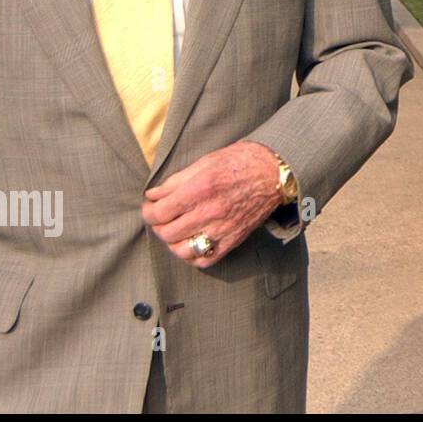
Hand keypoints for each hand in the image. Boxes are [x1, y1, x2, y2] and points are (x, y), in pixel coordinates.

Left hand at [141, 140, 282, 268]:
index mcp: (200, 189)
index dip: (148, 211)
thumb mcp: (206, 162)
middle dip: (158, 225)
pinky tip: (192, 242)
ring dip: (172, 242)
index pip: (159, 212)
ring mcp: (222, 229)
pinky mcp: (233, 240)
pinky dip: (193, 255)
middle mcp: (210, 212)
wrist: (274, 173)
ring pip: (182, 250)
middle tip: (161, 217)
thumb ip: (176, 180)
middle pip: (167, 233)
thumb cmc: (241, 162)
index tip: (150, 206)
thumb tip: (153, 194)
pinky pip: (204, 260)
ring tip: (175, 231)